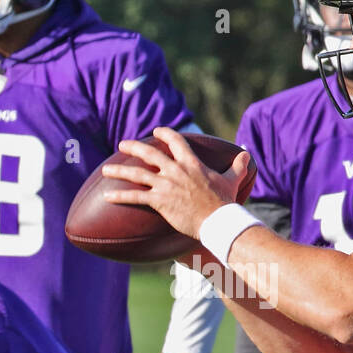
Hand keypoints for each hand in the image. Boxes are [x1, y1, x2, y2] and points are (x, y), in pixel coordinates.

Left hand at [102, 126, 252, 238]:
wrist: (217, 221)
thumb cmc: (224, 202)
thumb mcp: (232, 180)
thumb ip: (237, 166)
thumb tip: (247, 155)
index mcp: (191, 163)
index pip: (176, 142)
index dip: (165, 134)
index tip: (156, 131)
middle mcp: (175, 171)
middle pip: (149, 153)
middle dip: (134, 147)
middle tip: (122, 144)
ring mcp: (165, 185)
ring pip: (137, 174)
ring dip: (119, 171)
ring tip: (105, 170)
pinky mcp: (159, 200)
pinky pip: (135, 197)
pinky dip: (120, 196)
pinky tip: (107, 196)